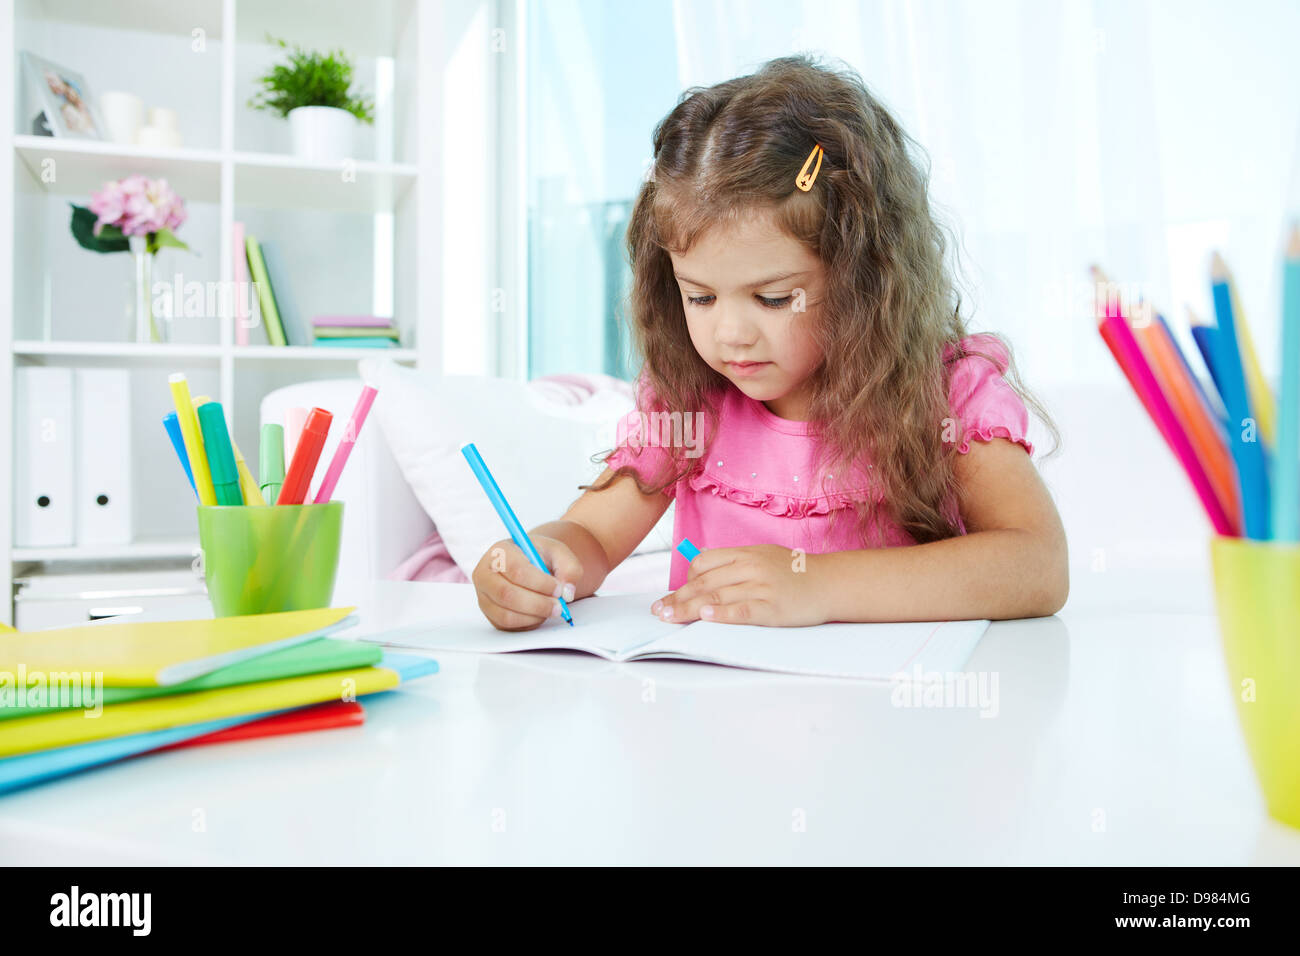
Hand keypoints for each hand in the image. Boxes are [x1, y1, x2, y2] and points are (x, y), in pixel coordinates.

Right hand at [472, 535, 581, 631]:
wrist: (529, 565)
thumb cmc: (540, 557)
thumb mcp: (558, 553)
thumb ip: (569, 567)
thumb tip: (567, 592)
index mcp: (499, 552)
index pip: (515, 570)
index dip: (539, 583)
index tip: (559, 588)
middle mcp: (485, 573)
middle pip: (507, 594)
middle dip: (538, 604)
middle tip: (559, 606)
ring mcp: (484, 596)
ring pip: (506, 614)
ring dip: (534, 616)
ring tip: (553, 609)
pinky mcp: (490, 614)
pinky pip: (507, 625)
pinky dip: (528, 623)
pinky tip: (540, 613)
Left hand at [650, 544, 827, 626]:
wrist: (830, 583)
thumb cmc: (796, 572)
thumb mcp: (763, 555)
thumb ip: (734, 561)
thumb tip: (703, 565)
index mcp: (745, 554)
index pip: (703, 564)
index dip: (684, 581)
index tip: (672, 596)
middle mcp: (750, 567)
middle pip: (704, 583)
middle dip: (678, 598)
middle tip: (658, 611)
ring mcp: (761, 587)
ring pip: (717, 597)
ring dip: (689, 609)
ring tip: (669, 617)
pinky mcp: (773, 608)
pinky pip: (742, 610)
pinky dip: (722, 614)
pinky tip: (706, 617)